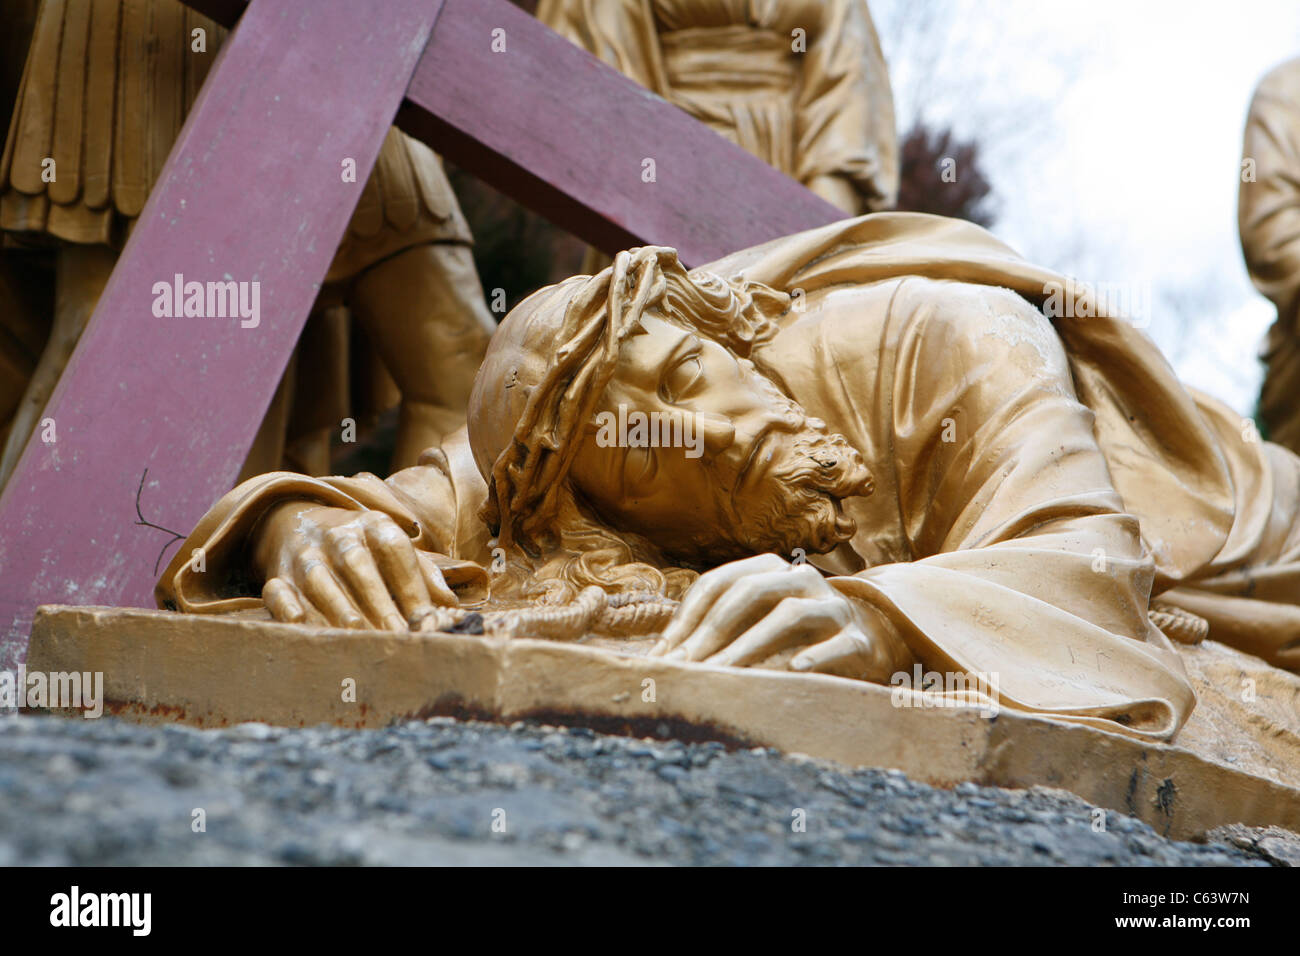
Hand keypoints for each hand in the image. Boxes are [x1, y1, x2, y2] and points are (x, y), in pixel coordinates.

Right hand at [251, 502, 457, 629]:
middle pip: (358, 566)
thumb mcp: (394, 547)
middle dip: (378, 605)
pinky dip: (288, 608)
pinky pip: (278, 590)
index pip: (396, 550)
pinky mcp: (277, 574)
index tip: (425, 619)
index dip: (411, 585)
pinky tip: (304, 628)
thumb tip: (451, 610)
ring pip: (320, 580)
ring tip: (359, 638)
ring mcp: (305, 554)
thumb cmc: (362, 546)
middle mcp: (338, 535)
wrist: (298, 520)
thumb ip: (424, 575)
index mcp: (374, 524)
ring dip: (339, 611)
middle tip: (397, 639)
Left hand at [649, 553, 906, 680]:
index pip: (719, 582)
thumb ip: (718, 630)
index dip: (688, 616)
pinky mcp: (860, 638)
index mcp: (769, 569)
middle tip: (689, 667)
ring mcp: (833, 606)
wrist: (874, 639)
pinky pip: (838, 644)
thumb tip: (663, 656)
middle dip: (714, 630)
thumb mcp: (758, 622)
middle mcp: (801, 579)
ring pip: (790, 614)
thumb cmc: (799, 635)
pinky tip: (794, 671)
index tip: (665, 654)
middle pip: (750, 591)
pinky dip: (816, 656)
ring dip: (752, 644)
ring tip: (726, 673)